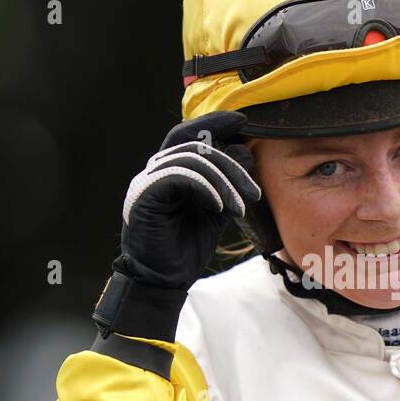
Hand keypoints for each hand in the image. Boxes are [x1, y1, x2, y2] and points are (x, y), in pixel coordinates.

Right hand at [119, 110, 261, 291]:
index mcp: (170, 169)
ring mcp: (148, 180)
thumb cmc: (186, 247)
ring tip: (240, 207)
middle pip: (196, 143)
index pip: (190, 133)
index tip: (243, 120)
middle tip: (254, 190)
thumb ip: (228, 182)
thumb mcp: (216, 210)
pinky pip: (180, 176)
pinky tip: (220, 208)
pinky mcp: (145, 194)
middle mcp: (156, 170)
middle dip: (231, 163)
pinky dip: (206, 188)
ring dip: (224, 181)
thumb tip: (246, 151)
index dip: (215, 122)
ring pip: (192, 158)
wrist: (164, 280)